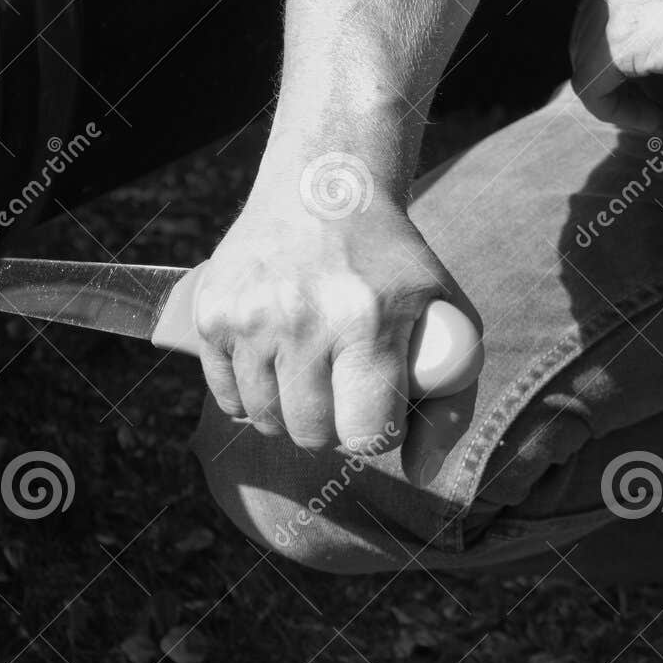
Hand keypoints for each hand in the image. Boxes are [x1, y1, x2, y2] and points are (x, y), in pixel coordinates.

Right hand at [194, 151, 455, 463]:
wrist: (323, 186)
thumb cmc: (393, 265)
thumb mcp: (447, 317)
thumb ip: (450, 403)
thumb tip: (421, 476)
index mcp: (368, 321)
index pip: (366, 435)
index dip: (378, 434)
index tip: (382, 409)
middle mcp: (303, 320)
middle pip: (313, 436)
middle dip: (335, 426)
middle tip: (345, 389)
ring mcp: (250, 317)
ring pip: (266, 422)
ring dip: (292, 412)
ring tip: (312, 372)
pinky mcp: (213, 314)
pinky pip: (227, 398)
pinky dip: (251, 395)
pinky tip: (275, 361)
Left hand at [571, 0, 662, 128]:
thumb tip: (659, 37)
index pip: (604, 6)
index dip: (619, 47)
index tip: (650, 74)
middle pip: (588, 35)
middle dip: (612, 75)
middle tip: (646, 103)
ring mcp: (613, 6)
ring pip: (586, 63)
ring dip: (617, 97)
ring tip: (655, 118)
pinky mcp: (618, 44)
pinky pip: (592, 89)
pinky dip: (616, 112)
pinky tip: (654, 122)